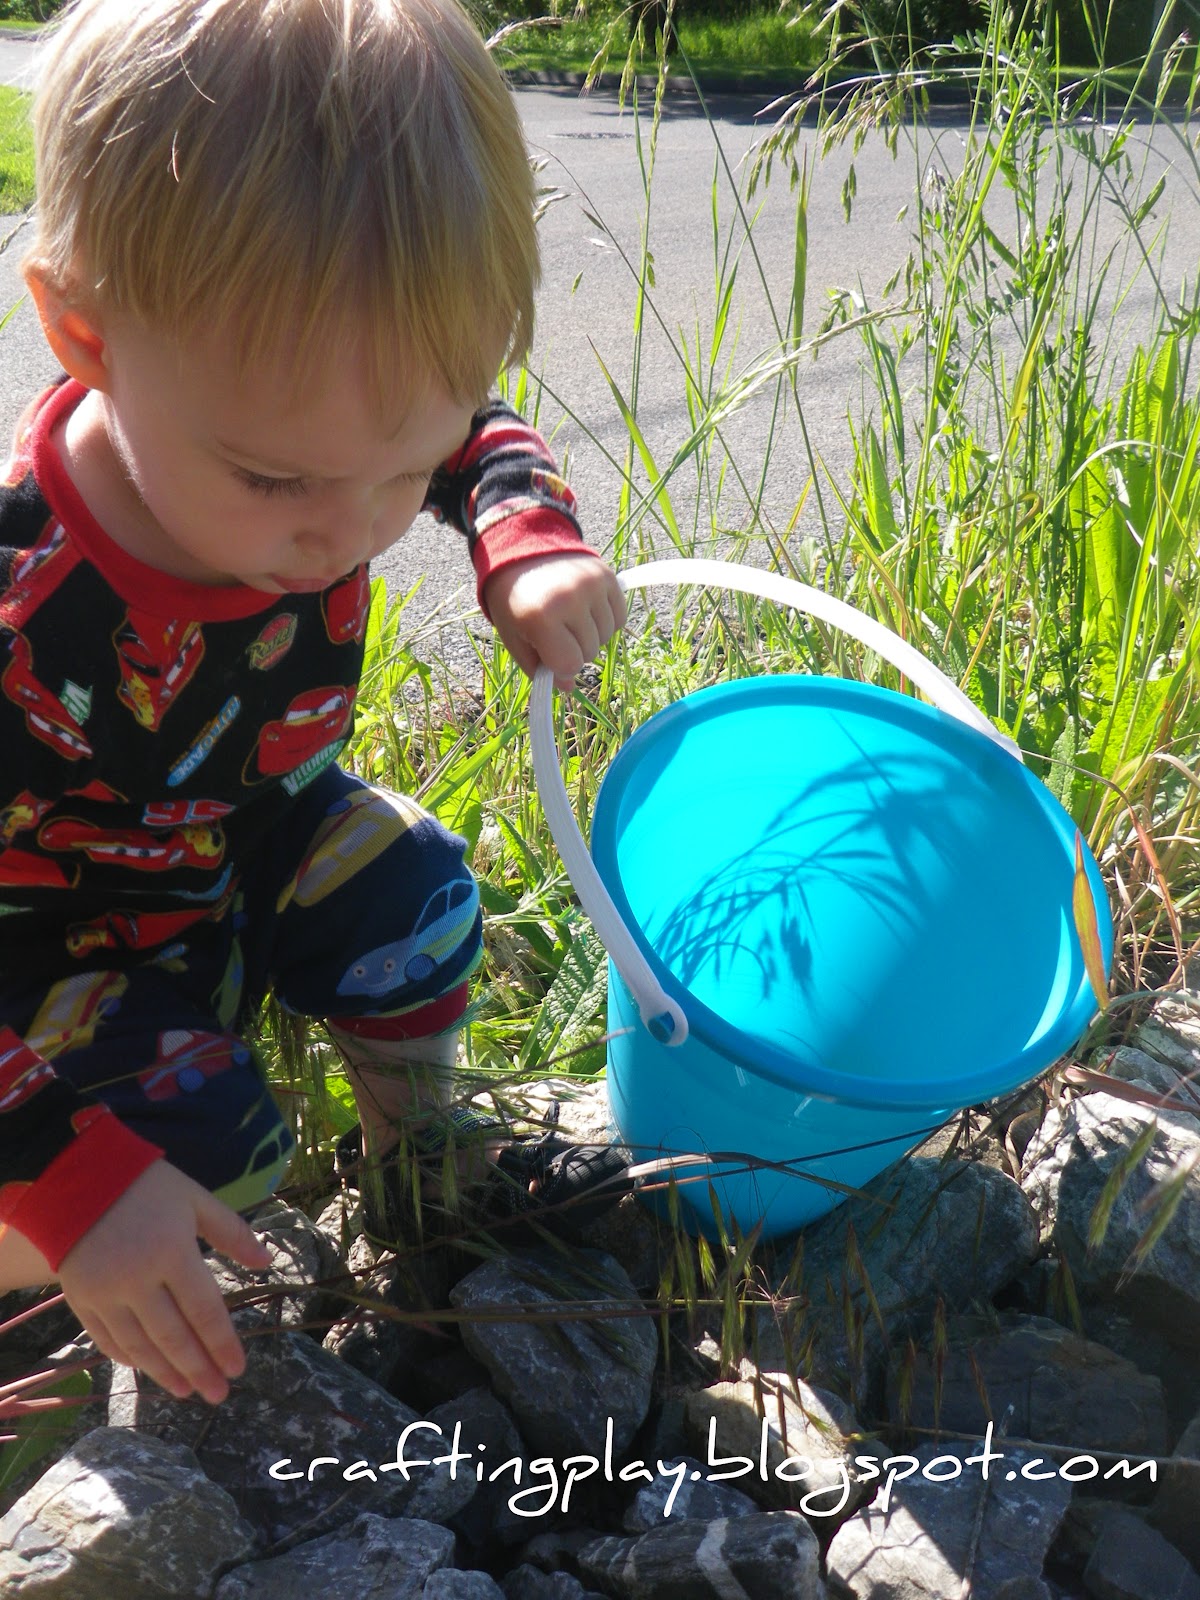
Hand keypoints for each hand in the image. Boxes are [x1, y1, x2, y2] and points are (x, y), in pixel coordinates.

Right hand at [58, 1160, 271, 1404]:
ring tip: (186, 1392)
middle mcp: (138, 1280)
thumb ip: (231, 1232)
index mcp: (172, 1253)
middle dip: (198, 1369)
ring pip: (139, 1345)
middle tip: (218, 1395)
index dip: (222, 1343)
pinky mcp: (80, 1299)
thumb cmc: (145, 1185)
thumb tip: (266, 1262)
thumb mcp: (195, 1199)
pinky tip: (145, 1368)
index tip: (238, 1369)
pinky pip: (106, 1338)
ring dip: (165, 1372)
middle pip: (173, 1336)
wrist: (75, 1176)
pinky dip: (128, 1358)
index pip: (204, 1310)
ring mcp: (105, 1293)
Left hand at [484, 553, 626, 689]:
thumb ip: (538, 667)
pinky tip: (587, 610)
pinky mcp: (607, 576)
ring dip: (591, 635)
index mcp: (540, 618)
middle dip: (575, 649)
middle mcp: (569, 600)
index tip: (549, 650)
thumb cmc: (515, 602)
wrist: (524, 553)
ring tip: (571, 618)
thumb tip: (568, 686)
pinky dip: (607, 621)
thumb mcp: (515, 638)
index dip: (560, 664)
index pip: (570, 664)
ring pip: (607, 637)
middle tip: (557, 630)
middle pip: (590, 652)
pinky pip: (620, 618)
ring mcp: (591, 586)